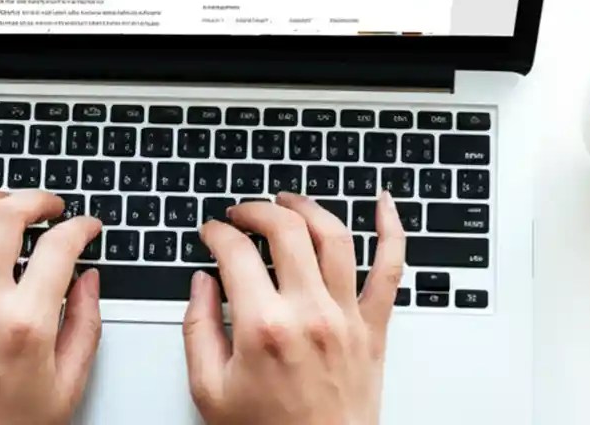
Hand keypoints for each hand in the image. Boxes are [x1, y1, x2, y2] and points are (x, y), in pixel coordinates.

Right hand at [183, 190, 405, 424]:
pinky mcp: (374, 328)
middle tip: (241, 214)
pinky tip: (383, 203)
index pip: (235, 252)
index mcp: (263, 328)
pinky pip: (390, 269)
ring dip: (308, 206)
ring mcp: (346, 317)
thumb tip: (201, 283)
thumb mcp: (209, 389)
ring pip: (333, 236)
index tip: (211, 232)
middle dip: (256, 209)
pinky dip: (392, 230)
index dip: (217, 232)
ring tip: (288, 200)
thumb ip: (197, 328)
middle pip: (285, 229)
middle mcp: (309, 314)